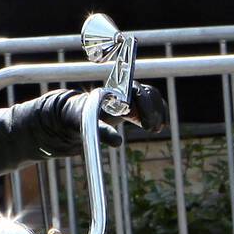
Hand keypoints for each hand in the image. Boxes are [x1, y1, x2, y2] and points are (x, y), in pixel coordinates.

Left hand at [40, 82, 166, 151]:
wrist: (74, 115)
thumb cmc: (79, 119)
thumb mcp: (88, 126)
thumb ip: (101, 131)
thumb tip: (118, 142)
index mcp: (114, 92)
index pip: (137, 91)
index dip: (146, 105)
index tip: (147, 125)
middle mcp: (123, 91)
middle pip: (147, 93)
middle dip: (152, 110)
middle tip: (153, 129)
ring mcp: (128, 97)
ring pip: (151, 97)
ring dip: (157, 111)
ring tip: (157, 128)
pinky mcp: (131, 105)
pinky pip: (149, 104)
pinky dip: (157, 112)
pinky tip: (160, 126)